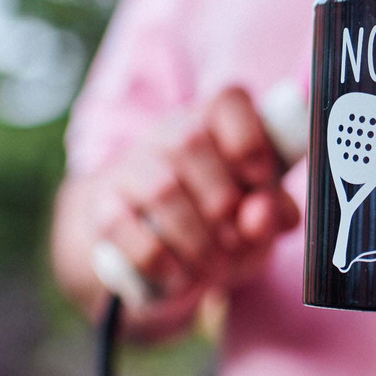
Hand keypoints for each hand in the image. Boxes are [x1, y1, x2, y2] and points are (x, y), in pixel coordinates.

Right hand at [92, 86, 300, 313]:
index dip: (249, 137)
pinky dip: (159, 257)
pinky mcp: (102, 208)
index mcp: (214, 123)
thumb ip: (273, 213)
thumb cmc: (220, 221)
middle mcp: (167, 136)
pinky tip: (178, 274)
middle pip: (191, 142)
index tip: (261, 177)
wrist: (153, 254)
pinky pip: (123, 227)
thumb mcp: (257, 217)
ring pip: (161, 188)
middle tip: (238, 239)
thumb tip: (262, 214)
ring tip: (215, 265)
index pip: (228, 101)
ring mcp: (128, 168)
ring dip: (197, 237)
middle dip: (223, 200)